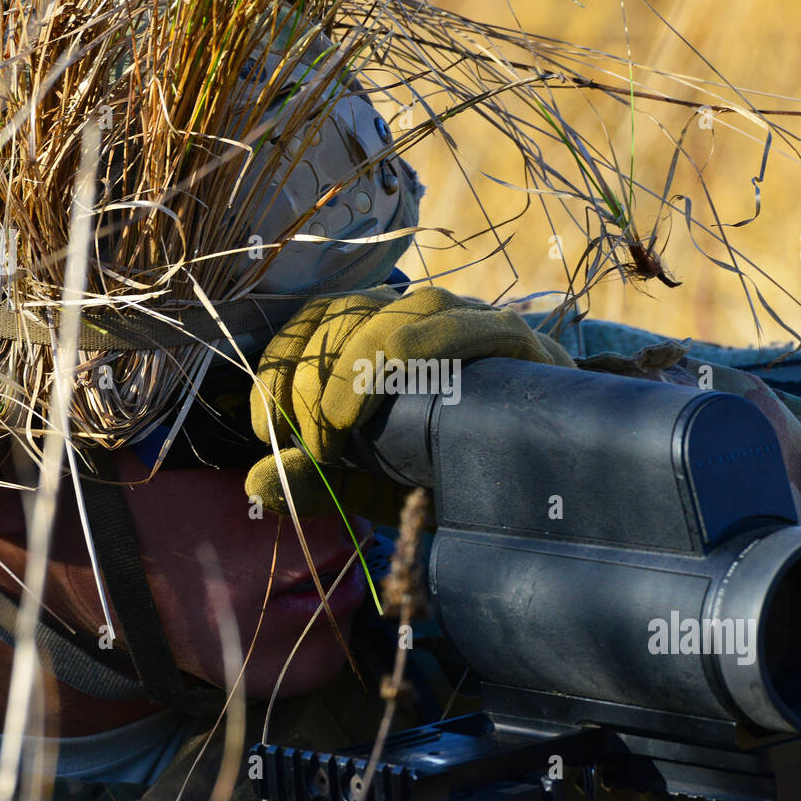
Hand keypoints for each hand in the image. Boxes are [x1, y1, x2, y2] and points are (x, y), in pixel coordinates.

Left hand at [245, 285, 574, 521]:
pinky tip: (393, 389)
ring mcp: (468, 323)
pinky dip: (418, 349)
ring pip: (399, 312)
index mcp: (377, 338)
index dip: (280, 364)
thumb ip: (316, 478)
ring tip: (338, 428)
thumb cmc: (450, 475)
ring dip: (355, 367)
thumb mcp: (369, 482)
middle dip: (311, 381)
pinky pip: (464, 326)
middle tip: (312, 446)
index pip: (317, 319)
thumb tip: (254, 485)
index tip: (264, 427)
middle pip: (347, 315)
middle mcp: (418, 320)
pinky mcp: (514, 342)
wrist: (545, 488)